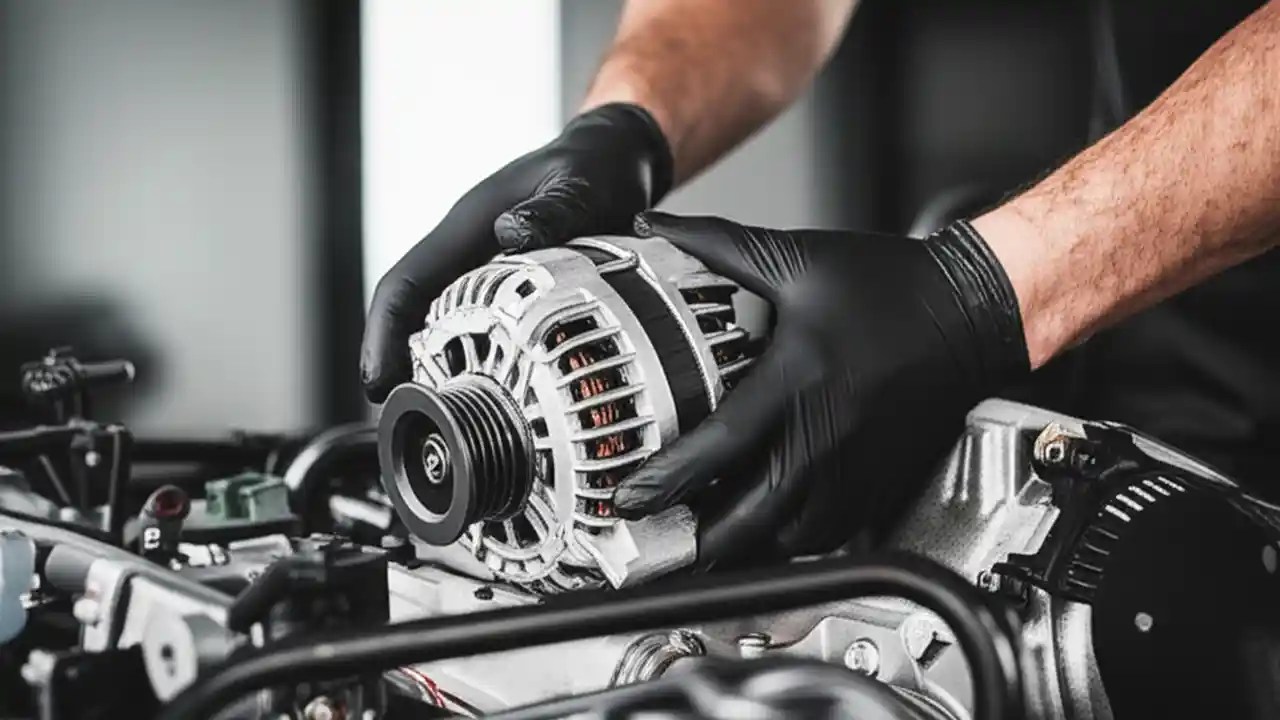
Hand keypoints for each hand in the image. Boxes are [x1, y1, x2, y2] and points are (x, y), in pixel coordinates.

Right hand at [360, 103, 672, 401]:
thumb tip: (513, 235)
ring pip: (448, 325)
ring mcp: (492, 271)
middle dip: (403, 364)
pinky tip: (499, 393)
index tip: (379, 379)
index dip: (385, 331)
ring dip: (441, 368)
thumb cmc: (596, 163)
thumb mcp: (582, 182)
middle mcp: (471, 252)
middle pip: (416, 314)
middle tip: (410, 415)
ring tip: (446, 416)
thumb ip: (556, 207)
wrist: (621, 155)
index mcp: (470, 226)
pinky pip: (488, 328)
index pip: (408, 281)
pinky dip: (485, 361)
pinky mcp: (517, 287)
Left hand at [613, 212, 1029, 561]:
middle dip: (700, 537)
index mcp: (797, 380)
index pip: (718, 449)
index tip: (631, 497)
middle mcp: (828, 433)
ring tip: (709, 535)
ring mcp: (859, 464)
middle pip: (751, 517)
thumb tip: (660, 227)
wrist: (975, 307)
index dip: (667, 481)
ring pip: (793, 536)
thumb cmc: (894, 286)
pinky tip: (772, 526)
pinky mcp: (882, 479)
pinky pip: (832, 532)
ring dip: (748, 541)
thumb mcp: (797, 257)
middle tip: (662, 538)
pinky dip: (794, 538)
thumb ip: (718, 245)